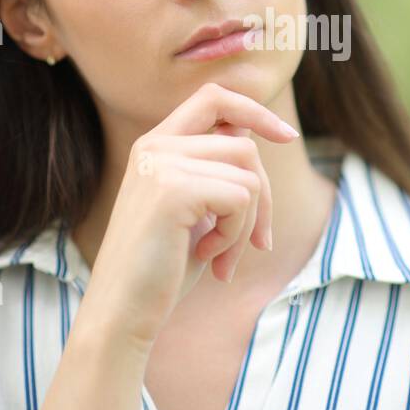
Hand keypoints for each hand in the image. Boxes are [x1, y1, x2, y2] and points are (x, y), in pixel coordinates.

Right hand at [80, 82, 300, 349]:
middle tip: (258, 244)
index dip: (255, 111)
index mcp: (155, 145)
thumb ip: (214, 170)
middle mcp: (155, 146)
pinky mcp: (172, 189)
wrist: (121, 312)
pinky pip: (241, 199)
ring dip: (248, 225)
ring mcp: (161, 164)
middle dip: (263, 198)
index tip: (287, 136)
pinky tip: (209, 258)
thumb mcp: (194, 210)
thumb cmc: (160, 270)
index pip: (214, 98)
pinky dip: (236, 235)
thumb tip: (251, 133)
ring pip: (248, 177)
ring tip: (221, 258)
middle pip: (245, 146)